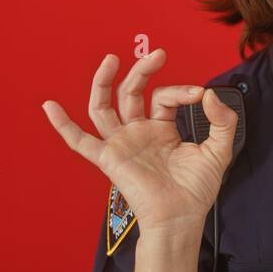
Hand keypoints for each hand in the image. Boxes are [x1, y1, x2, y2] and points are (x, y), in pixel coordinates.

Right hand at [41, 47, 237, 238]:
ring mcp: (122, 143)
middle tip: (158, 54)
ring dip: (103, 82)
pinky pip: (80, 142)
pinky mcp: (108, 159)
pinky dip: (63, 125)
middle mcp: (138, 132)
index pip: (164, 97)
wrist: (182, 217)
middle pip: (130, 93)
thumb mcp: (218, 150)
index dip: (181, 90)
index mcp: (161, 128)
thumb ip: (222, 121)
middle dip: (142, 71)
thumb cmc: (197, 189)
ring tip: (112, 59)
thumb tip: (209, 94)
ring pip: (103, 107)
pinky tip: (50, 106)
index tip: (199, 94)